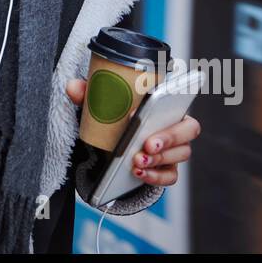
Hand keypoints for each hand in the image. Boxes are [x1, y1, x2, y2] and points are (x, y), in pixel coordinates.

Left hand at [64, 78, 200, 186]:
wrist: (111, 144)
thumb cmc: (114, 118)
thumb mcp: (100, 103)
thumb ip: (87, 92)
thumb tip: (73, 86)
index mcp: (164, 103)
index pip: (177, 98)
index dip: (165, 103)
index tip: (137, 112)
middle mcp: (175, 125)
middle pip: (188, 129)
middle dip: (168, 137)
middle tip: (146, 144)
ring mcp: (174, 149)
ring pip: (181, 154)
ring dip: (160, 159)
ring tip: (136, 161)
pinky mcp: (168, 169)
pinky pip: (170, 176)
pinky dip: (155, 176)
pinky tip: (138, 174)